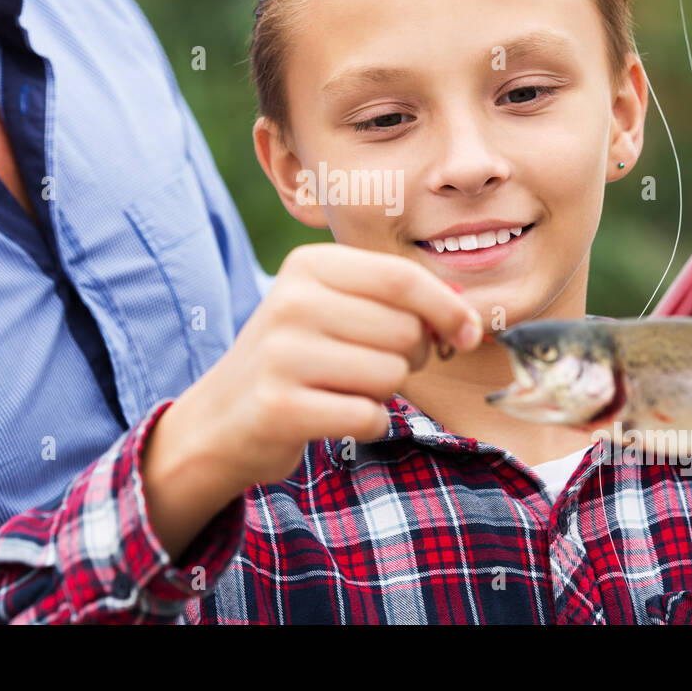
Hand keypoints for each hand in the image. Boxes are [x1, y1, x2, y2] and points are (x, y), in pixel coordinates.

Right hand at [143, 243, 482, 557]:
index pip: (402, 278)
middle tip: (373, 367)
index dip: (448, 308)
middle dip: (410, 359)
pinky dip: (367, 424)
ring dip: (383, 394)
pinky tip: (335, 416)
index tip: (467, 334)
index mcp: (309, 266)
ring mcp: (282, 355)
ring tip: (343, 389)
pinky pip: (368, 417)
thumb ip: (398, 302)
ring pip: (391, 376)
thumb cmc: (299, 359)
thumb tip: (468, 318)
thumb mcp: (335, 309)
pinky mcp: (280, 407)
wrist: (222, 419)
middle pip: (405, 332)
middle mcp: (291, 302)